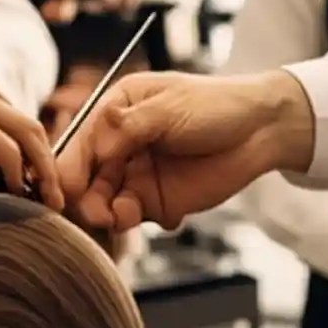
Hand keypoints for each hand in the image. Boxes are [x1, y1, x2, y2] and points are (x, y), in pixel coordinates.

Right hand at [0, 63, 62, 209]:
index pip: (19, 130)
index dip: (38, 165)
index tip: (42, 201)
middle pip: (32, 129)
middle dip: (49, 170)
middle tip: (56, 206)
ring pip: (21, 131)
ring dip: (34, 170)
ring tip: (32, 202)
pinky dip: (4, 164)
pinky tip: (5, 188)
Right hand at [56, 69, 314, 230]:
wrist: (262, 132)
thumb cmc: (217, 107)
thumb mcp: (169, 108)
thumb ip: (129, 127)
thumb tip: (97, 145)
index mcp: (116, 111)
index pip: (81, 141)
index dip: (70, 167)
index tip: (65, 191)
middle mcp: (119, 144)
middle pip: (85, 177)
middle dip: (86, 198)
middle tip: (98, 213)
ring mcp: (135, 173)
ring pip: (103, 201)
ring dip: (107, 213)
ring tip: (124, 215)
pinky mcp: (154, 200)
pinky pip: (130, 217)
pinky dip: (132, 221)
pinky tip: (155, 215)